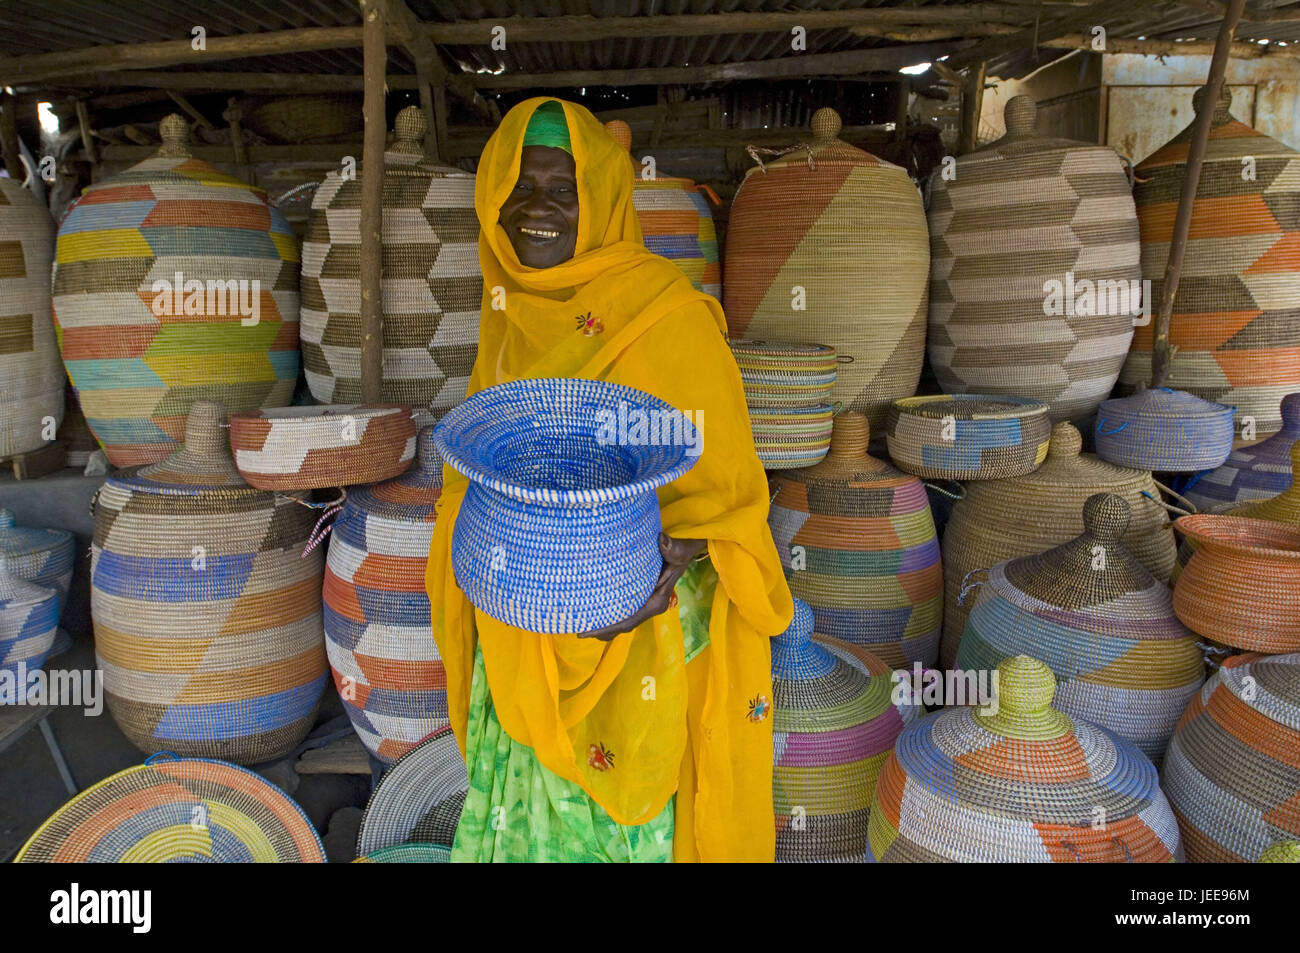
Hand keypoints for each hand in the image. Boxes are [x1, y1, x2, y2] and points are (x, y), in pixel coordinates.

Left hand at [576, 534, 705, 640]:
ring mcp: (647, 604)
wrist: (686, 550)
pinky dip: (610, 616)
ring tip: (582, 627)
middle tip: (578, 631)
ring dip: (605, 626)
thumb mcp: (678, 550)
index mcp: (657, 602)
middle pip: (623, 626)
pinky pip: (626, 612)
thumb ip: (672, 548)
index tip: (586, 631)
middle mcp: (651, 607)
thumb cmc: (680, 551)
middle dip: (602, 631)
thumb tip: (662, 540)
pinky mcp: (643, 599)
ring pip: (624, 622)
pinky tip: (595, 615)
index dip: (607, 628)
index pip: (628, 620)